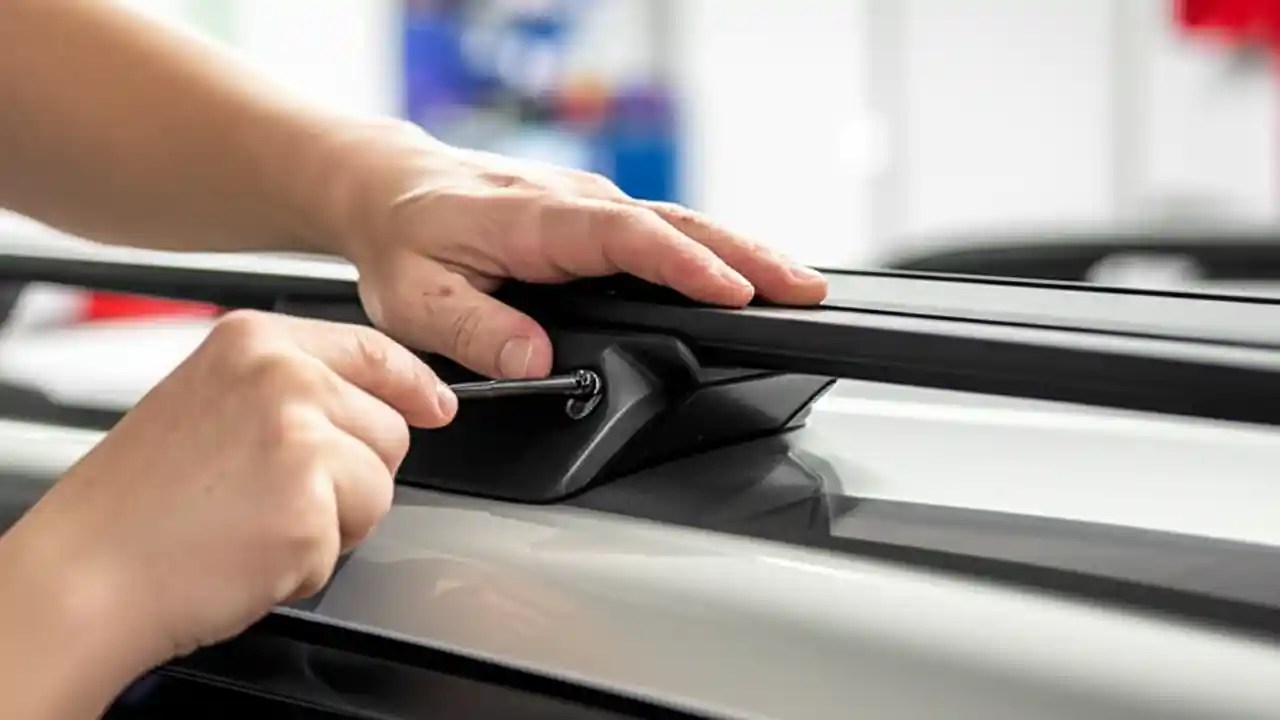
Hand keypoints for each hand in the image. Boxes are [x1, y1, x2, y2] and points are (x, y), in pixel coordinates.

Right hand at [0, 310, 454, 686]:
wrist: (88, 572)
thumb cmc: (141, 503)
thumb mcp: (212, 404)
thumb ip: (292, 390)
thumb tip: (382, 400)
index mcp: (254, 341)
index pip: (372, 349)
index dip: (412, 384)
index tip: (435, 403)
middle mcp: (283, 377)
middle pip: (389, 428)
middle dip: (351, 476)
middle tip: (270, 496)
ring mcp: (300, 435)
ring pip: (381, 486)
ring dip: (336, 521)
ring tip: (257, 521)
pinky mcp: (311, 501)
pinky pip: (352, 539)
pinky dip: (311, 561)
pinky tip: (253, 549)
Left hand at [309, 118, 828, 379]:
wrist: (389, 186)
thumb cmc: (403, 239)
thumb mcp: (415, 298)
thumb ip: (475, 330)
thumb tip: (537, 360)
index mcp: (535, 219)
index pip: (625, 238)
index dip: (685, 266)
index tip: (733, 292)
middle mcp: (573, 203)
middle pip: (676, 224)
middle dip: (747, 255)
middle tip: (804, 290)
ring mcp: (589, 206)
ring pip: (678, 224)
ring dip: (741, 251)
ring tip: (797, 285)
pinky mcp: (594, 217)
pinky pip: (663, 230)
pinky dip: (712, 250)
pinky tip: (745, 273)